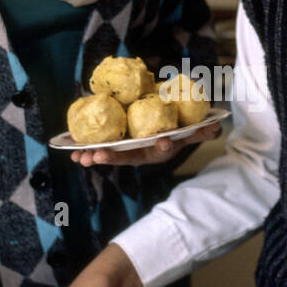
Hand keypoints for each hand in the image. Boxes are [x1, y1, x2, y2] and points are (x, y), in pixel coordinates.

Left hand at [69, 119, 222, 166]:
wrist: (164, 130)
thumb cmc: (177, 129)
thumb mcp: (192, 130)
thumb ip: (203, 130)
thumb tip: (217, 128)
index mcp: (161, 149)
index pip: (160, 149)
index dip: (158, 147)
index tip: (158, 143)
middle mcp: (144, 153)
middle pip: (128, 157)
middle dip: (112, 158)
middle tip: (96, 156)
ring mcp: (128, 153)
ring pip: (110, 156)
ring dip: (93, 157)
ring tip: (79, 158)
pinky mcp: (115, 148)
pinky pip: (99, 149)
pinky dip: (85, 150)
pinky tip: (70, 151)